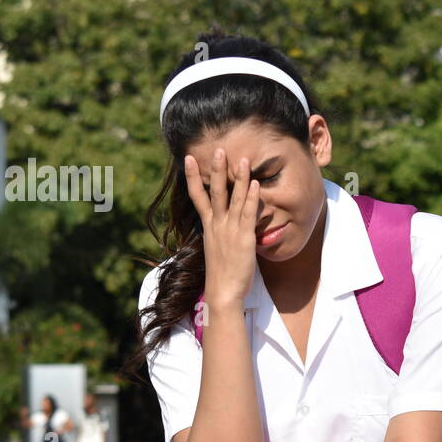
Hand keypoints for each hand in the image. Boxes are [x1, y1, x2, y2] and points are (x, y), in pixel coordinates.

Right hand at [185, 148, 260, 309]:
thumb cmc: (222, 274)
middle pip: (214, 191)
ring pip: (232, 198)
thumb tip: (226, 226)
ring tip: (240, 158)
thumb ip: (222, 234)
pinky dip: (250, 197)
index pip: (197, 196)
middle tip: (217, 149)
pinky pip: (247, 213)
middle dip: (215, 169)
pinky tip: (254, 183)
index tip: (188, 158)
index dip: (192, 176)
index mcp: (209, 227)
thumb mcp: (219, 249)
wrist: (223, 292)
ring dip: (236, 177)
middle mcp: (216, 225)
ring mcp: (229, 230)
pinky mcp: (243, 238)